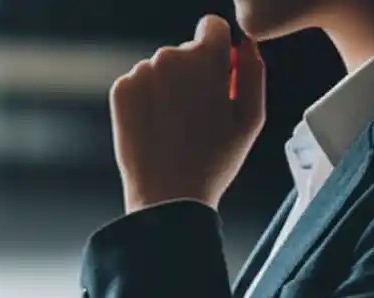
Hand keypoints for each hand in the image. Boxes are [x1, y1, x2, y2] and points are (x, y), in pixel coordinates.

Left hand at [110, 15, 264, 213]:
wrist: (166, 195)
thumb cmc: (214, 161)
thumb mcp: (251, 118)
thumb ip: (253, 72)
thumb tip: (246, 45)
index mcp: (206, 57)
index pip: (212, 26)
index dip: (217, 49)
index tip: (217, 73)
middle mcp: (170, 57)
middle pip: (185, 50)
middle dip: (193, 73)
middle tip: (198, 113)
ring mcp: (141, 73)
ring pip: (160, 68)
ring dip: (168, 87)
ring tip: (175, 125)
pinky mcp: (120, 91)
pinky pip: (137, 83)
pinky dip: (145, 99)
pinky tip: (155, 126)